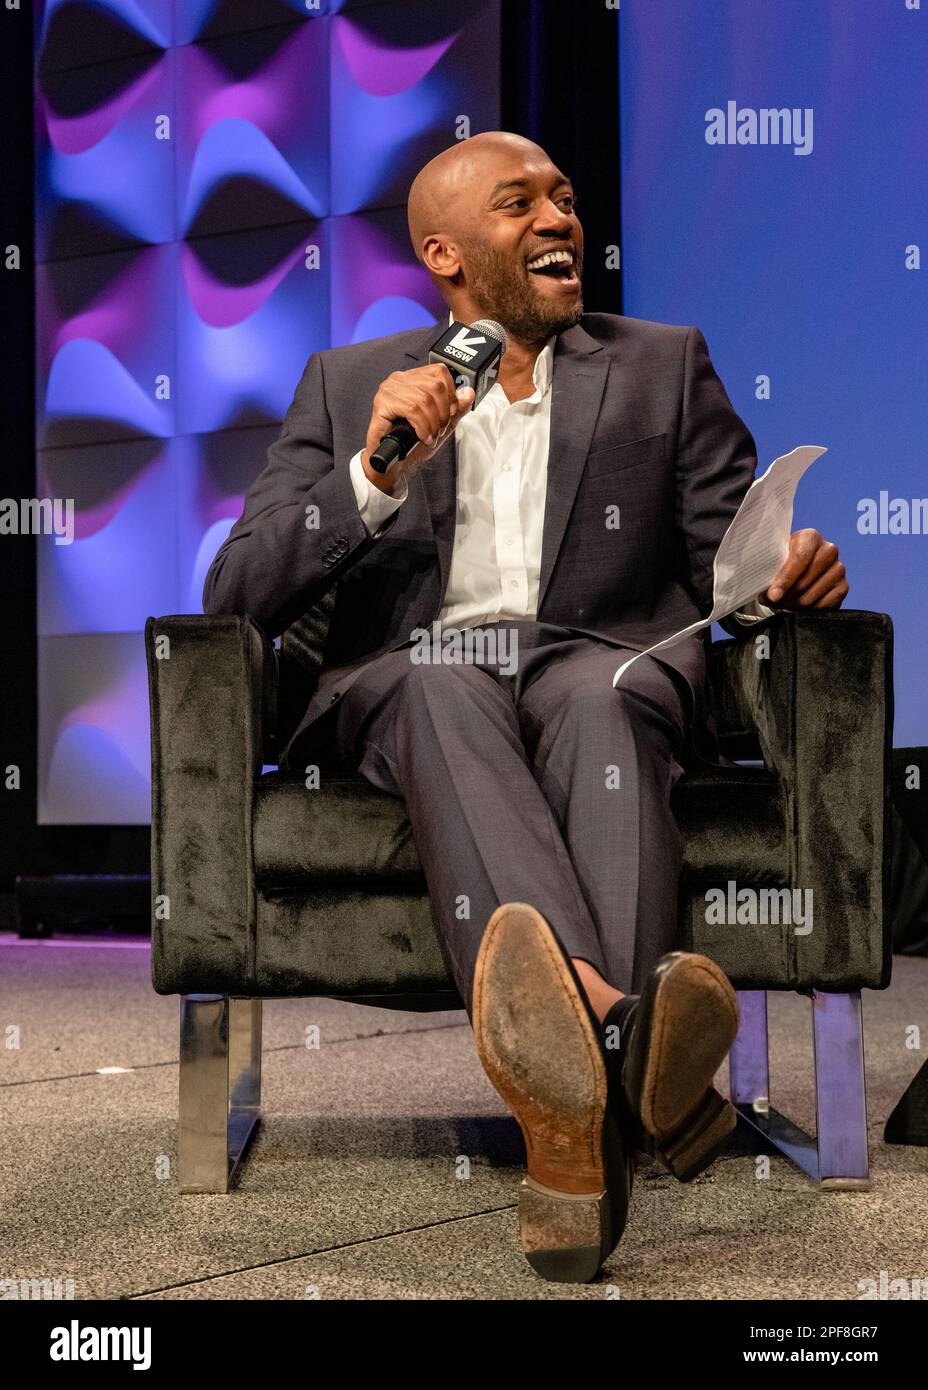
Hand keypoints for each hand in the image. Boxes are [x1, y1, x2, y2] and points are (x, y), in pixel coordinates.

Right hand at [361, 365, 474, 493]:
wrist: (393, 462)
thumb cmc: (412, 443)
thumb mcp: (442, 424)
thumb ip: (457, 408)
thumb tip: (468, 392)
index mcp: (413, 379)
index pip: (440, 372)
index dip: (451, 393)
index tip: (452, 412)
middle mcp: (400, 379)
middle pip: (435, 386)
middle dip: (443, 413)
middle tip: (439, 429)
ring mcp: (389, 389)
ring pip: (424, 399)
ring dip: (433, 423)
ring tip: (431, 435)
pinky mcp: (382, 402)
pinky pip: (412, 410)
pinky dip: (422, 427)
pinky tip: (422, 436)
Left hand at [762, 528, 848, 608]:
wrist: (795, 573)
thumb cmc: (781, 564)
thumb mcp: (773, 561)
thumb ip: (771, 570)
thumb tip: (771, 593)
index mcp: (810, 537)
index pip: (800, 557)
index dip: (785, 579)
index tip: (773, 596)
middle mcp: (828, 549)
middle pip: (808, 577)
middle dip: (788, 593)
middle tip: (775, 602)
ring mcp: (838, 568)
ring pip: (815, 592)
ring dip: (796, 603)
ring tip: (783, 604)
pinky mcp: (843, 586)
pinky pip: (826, 603)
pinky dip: (809, 610)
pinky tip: (798, 608)